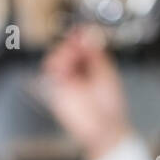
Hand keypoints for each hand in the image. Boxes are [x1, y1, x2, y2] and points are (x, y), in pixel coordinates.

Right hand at [40, 25, 133, 159]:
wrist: (104, 126)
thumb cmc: (110, 106)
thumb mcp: (107, 72)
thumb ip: (96, 54)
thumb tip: (87, 36)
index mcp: (90, 67)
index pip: (80, 47)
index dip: (78, 38)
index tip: (80, 32)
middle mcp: (77, 73)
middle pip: (66, 50)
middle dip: (70, 46)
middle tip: (77, 45)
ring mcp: (66, 82)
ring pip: (55, 59)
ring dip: (62, 54)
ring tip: (71, 56)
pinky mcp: (57, 91)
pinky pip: (50, 73)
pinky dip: (56, 65)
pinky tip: (65, 65)